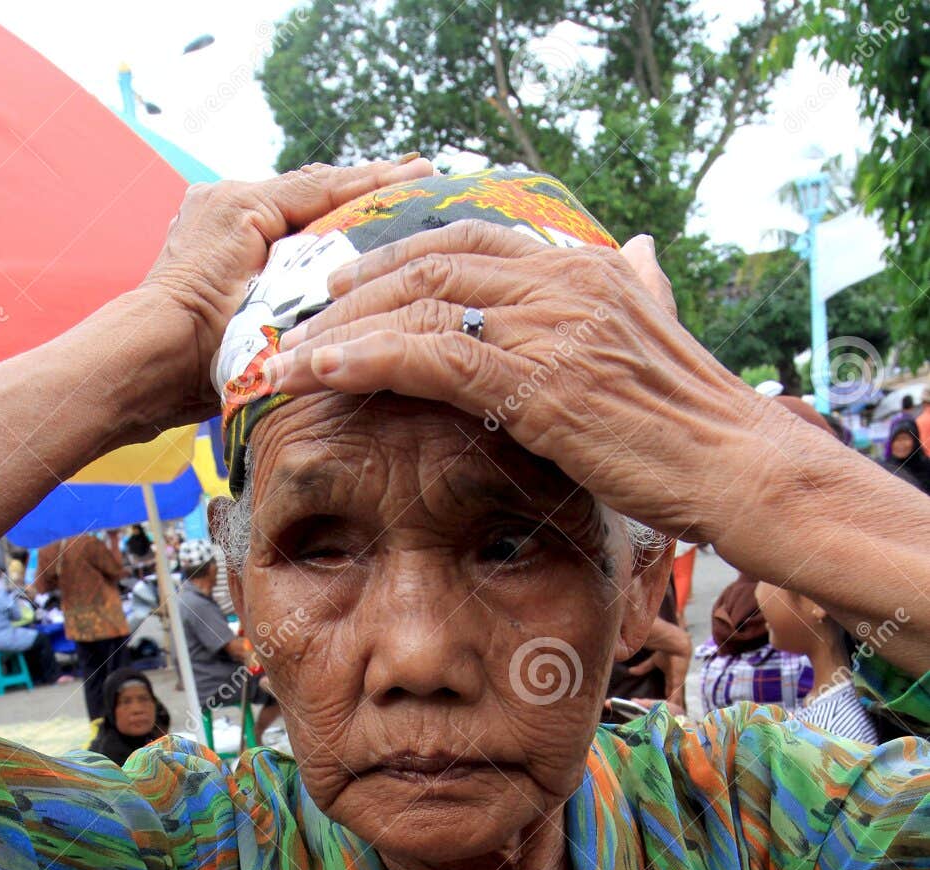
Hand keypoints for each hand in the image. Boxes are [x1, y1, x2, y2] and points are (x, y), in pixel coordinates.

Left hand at [133, 157, 431, 426]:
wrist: (149, 368)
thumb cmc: (202, 342)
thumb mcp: (270, 299)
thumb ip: (313, 263)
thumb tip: (362, 251)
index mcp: (243, 203)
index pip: (324, 187)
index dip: (377, 183)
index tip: (423, 172)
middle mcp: (226, 202)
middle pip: (309, 195)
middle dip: (361, 192)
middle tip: (416, 182)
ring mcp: (214, 224)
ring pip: (291, 215)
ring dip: (334, 216)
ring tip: (387, 211)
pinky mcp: (211, 252)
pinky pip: (270, 237)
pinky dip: (304, 240)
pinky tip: (339, 247)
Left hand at [265, 220, 765, 545]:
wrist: (739, 469)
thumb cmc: (695, 425)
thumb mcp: (661, 340)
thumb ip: (640, 292)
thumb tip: (640, 255)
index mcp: (587, 269)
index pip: (469, 242)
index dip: (397, 259)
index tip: (347, 286)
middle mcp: (565, 283)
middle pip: (430, 264)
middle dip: (354, 291)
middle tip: (298, 321)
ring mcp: (553, 329)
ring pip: (420, 305)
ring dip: (343, 330)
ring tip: (288, 356)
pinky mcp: (542, 382)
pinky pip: (435, 357)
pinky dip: (371, 359)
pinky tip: (326, 373)